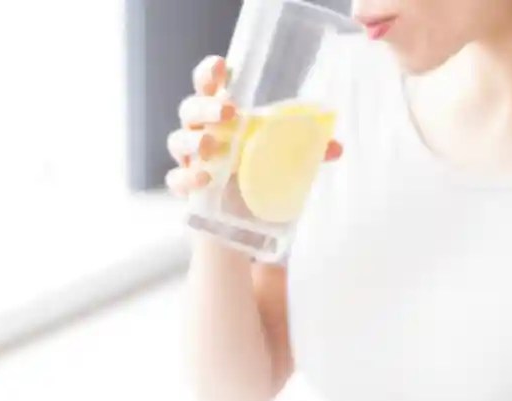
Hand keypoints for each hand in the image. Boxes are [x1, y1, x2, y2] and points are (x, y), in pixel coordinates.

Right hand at [166, 55, 342, 196]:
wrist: (243, 224)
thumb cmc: (258, 176)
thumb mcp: (285, 159)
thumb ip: (307, 151)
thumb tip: (336, 147)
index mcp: (223, 116)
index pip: (209, 86)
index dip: (209, 74)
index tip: (221, 66)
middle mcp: (202, 132)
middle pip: (190, 109)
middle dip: (205, 107)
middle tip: (228, 112)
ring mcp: (191, 160)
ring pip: (177, 140)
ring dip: (192, 140)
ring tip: (210, 146)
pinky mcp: (188, 189)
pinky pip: (176, 179)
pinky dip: (185, 177)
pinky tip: (202, 178)